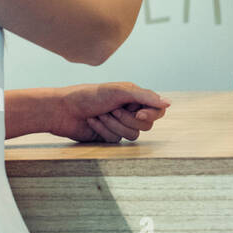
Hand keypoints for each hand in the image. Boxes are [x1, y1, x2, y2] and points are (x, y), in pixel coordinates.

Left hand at [46, 82, 170, 142]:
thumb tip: (169, 103)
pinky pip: (116, 140)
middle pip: (146, 125)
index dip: (151, 113)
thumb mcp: (119, 91)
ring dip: (113, 125)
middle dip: (126, 119)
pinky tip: (92, 122)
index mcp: (134, 97)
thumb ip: (145, 97)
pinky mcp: (108, 136)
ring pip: (131, 135)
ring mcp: (119, 125)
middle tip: (111, 109)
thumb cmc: (90, 95)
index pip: (157, 110)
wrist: (64, 109)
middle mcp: (129, 111)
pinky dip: (103, 130)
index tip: (137, 111)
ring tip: (99, 115)